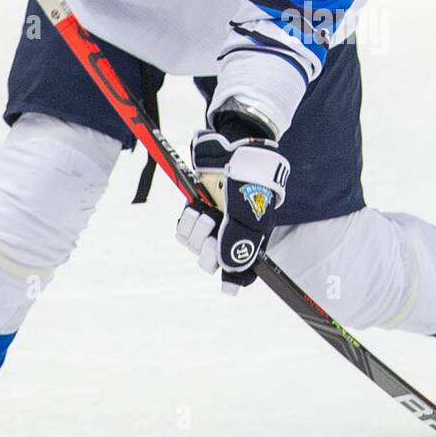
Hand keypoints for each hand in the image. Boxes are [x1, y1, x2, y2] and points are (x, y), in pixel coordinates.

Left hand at [175, 128, 289, 293]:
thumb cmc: (247, 183)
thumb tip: (229, 270)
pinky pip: (183, 231)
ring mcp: (213, 222)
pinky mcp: (196, 210)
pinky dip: (187, 221)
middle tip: (214, 235)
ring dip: (198, 231)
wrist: (231, 149)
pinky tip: (197, 207)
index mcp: (252, 238)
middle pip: (214, 262)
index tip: (227, 287)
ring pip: (195, 246)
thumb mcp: (247, 215)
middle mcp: (231, 234)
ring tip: (207, 212)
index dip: (235, 280)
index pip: (244, 271)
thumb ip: (239, 244)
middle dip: (210, 250)